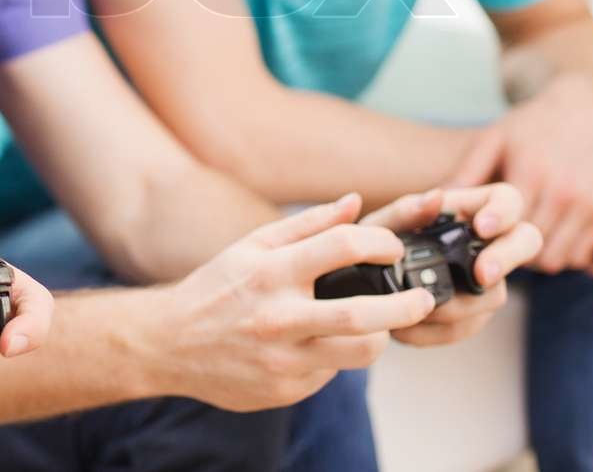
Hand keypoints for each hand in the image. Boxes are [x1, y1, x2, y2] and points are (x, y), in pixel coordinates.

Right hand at [158, 194, 435, 411]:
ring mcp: (282, 358)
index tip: (394, 248)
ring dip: (381, 337)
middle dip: (407, 305)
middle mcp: (277, 316)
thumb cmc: (216, 287)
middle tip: (424, 299)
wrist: (168, 343)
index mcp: (271, 271)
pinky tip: (316, 346)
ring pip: (358, 353)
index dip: (381, 243)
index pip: (342, 246)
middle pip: (362, 314)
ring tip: (382, 326)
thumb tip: (355, 202)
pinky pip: (329, 373)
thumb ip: (307, 225)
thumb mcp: (251, 246)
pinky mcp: (285, 389)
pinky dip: (333, 356)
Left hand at [361, 184, 540, 346]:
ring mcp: (482, 281)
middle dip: (507, 259)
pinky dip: (436, 331)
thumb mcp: (379, 225)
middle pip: (527, 241)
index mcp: (467, 209)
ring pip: (495, 295)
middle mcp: (485, 243)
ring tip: (414, 307)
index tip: (481, 228)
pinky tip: (405, 330)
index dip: (504, 212)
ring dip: (459, 306)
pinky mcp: (469, 314)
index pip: (507, 199)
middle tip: (482, 275)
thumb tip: (435, 197)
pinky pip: (467, 327)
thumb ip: (405, 211)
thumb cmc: (371, 243)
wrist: (354, 284)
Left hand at [451, 76, 592, 272]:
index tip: (478, 241)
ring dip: (531, 259)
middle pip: (530, 247)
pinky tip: (539, 238)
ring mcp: (590, 206)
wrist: (580, 114)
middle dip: (506, 253)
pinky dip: (557, 255)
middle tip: (486, 254)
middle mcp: (565, 192)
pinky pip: (577, 257)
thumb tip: (432, 202)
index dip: (492, 235)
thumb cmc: (527, 129)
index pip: (510, 219)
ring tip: (512, 244)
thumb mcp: (491, 141)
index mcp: (531, 172)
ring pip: (554, 259)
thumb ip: (464, 173)